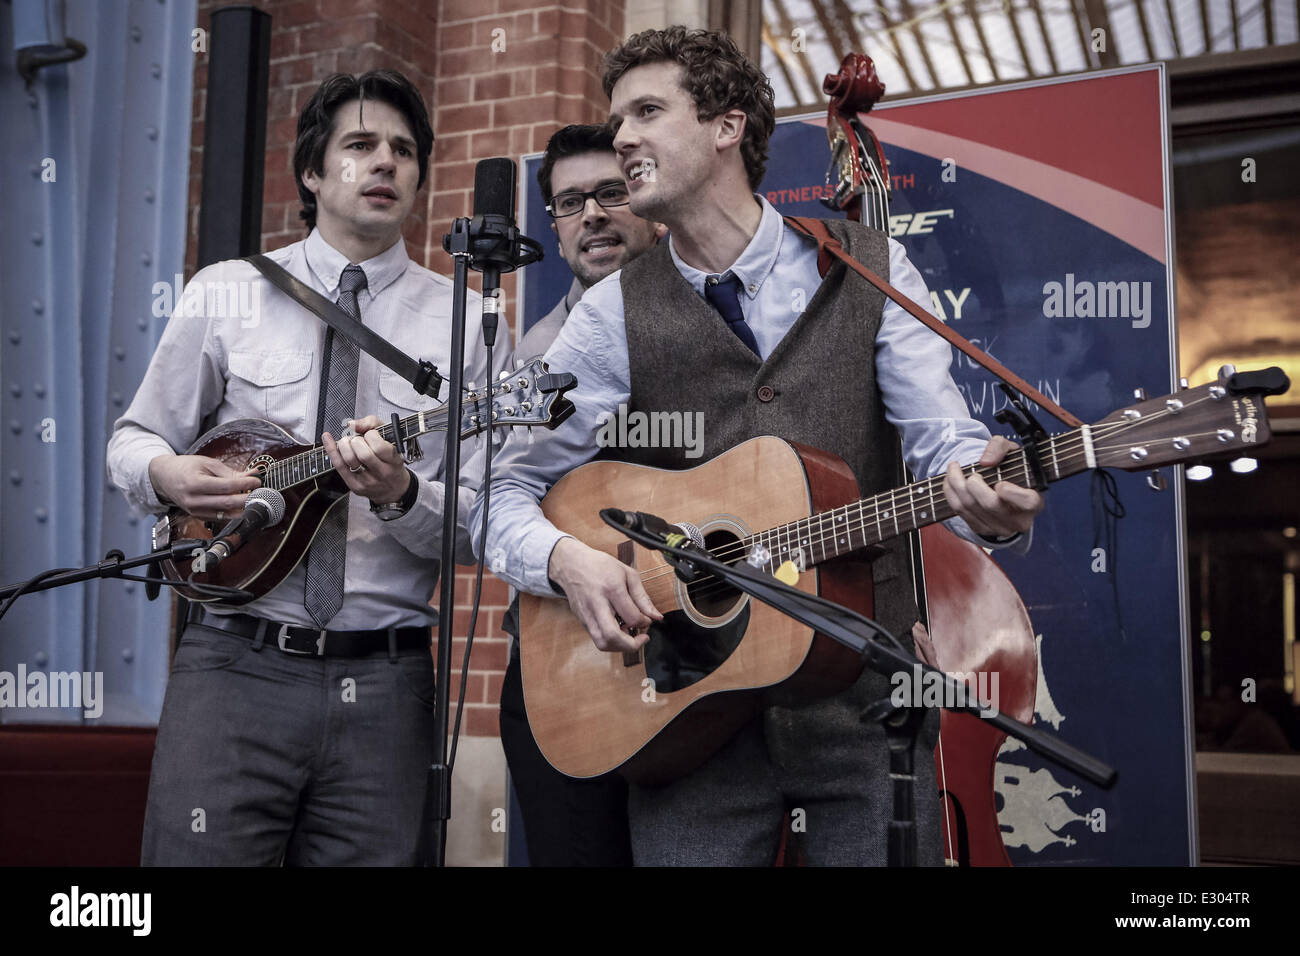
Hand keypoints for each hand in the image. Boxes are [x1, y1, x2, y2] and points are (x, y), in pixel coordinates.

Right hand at [149, 454, 260, 518]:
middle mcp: (193, 500)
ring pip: (225, 514)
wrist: (164, 477)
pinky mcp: (198, 517)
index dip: (244, 484)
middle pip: (227, 503)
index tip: (257, 481)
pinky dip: (232, 512)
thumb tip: (252, 474)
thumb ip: (230, 471)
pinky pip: (219, 517)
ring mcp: (194, 511)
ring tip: (252, 498)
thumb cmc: (185, 467)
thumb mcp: (207, 463)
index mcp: (194, 483)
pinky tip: (240, 505)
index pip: (226, 487)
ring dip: (242, 507)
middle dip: (247, 498)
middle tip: (259, 492)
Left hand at [322, 414, 409, 502]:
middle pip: (363, 454)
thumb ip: (372, 424)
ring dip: (345, 445)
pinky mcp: (355, 486)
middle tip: (358, 440)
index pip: (379, 447)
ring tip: (349, 443)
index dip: (371, 435)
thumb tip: (353, 424)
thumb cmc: (390, 460)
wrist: (393, 488)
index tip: (370, 434)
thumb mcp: (390, 438)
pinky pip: (339, 466)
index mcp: (394, 461)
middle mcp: (382, 473)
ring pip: (350, 460)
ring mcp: (368, 481)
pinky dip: (331, 449)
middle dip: (356, 441)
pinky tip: (327, 439)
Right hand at [548, 536, 662, 653]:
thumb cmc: (600, 566)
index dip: (644, 623)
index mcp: (611, 589)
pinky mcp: (582, 620)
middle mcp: (596, 604)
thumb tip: (656, 616)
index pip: (631, 617)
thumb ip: (643, 598)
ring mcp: (586, 614)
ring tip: (629, 634)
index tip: (647, 620)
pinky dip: (611, 640)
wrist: (571, 564)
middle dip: (631, 645)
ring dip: (620, 646)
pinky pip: (597, 638)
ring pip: (602, 643)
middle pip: (612, 637)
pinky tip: (618, 629)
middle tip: (641, 638)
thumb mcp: (627, 574)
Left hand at [943, 436, 1043, 537]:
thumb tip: (985, 462)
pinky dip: (951, 493)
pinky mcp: (981, 529)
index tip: (1000, 484)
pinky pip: (960, 512)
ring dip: (955, 484)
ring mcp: (999, 528)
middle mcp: (1019, 520)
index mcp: (1034, 502)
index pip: (1028, 502)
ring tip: (953, 469)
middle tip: (973, 474)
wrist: (1005, 487)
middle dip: (974, 484)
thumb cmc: (1012, 469)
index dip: (1012, 494)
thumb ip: (1000, 448)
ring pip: (971, 507)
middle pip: (991, 504)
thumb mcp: (1011, 451)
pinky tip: (950, 481)